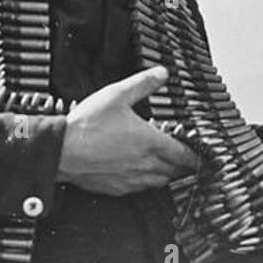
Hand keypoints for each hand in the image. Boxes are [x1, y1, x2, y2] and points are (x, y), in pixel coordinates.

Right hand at [57, 67, 200, 195]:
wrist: (60, 151)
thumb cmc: (86, 125)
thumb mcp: (117, 95)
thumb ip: (143, 83)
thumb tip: (162, 73)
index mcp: (150, 142)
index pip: (183, 153)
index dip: (195, 155)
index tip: (202, 155)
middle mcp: (145, 164)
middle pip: (175, 170)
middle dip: (184, 166)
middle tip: (187, 160)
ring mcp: (131, 179)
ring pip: (159, 182)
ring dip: (166, 175)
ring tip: (168, 167)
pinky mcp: (116, 188)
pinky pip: (139, 189)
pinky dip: (146, 183)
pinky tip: (141, 175)